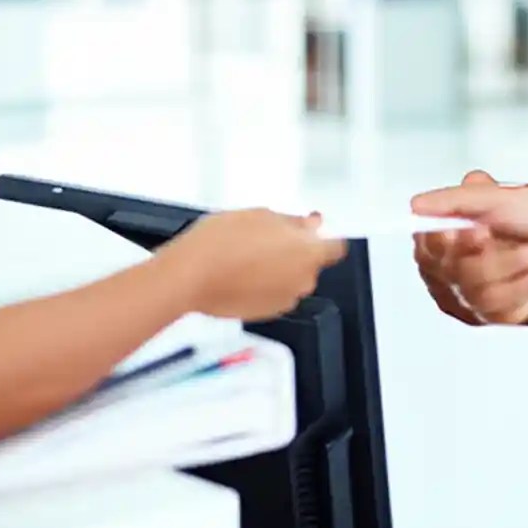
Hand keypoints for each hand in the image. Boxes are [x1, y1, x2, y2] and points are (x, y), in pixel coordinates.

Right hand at [157, 209, 346, 320]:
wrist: (190, 276)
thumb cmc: (220, 244)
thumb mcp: (261, 215)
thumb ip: (293, 222)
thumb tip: (309, 224)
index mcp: (308, 253)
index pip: (337, 246)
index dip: (324, 235)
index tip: (312, 229)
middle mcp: (303, 281)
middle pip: (310, 263)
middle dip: (294, 251)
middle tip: (266, 237)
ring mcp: (285, 299)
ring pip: (290, 278)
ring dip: (277, 268)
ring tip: (247, 255)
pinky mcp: (266, 312)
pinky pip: (273, 293)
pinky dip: (263, 284)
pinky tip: (240, 272)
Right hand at [412, 176, 527, 324]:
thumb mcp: (490, 196)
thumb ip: (451, 201)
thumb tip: (418, 205)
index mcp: (445, 238)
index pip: (425, 250)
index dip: (438, 243)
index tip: (456, 230)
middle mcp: (454, 269)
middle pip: (448, 273)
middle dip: (479, 252)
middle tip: (493, 233)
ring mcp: (473, 294)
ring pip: (474, 292)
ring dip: (507, 266)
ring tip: (527, 251)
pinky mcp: (496, 314)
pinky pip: (498, 309)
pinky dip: (522, 286)